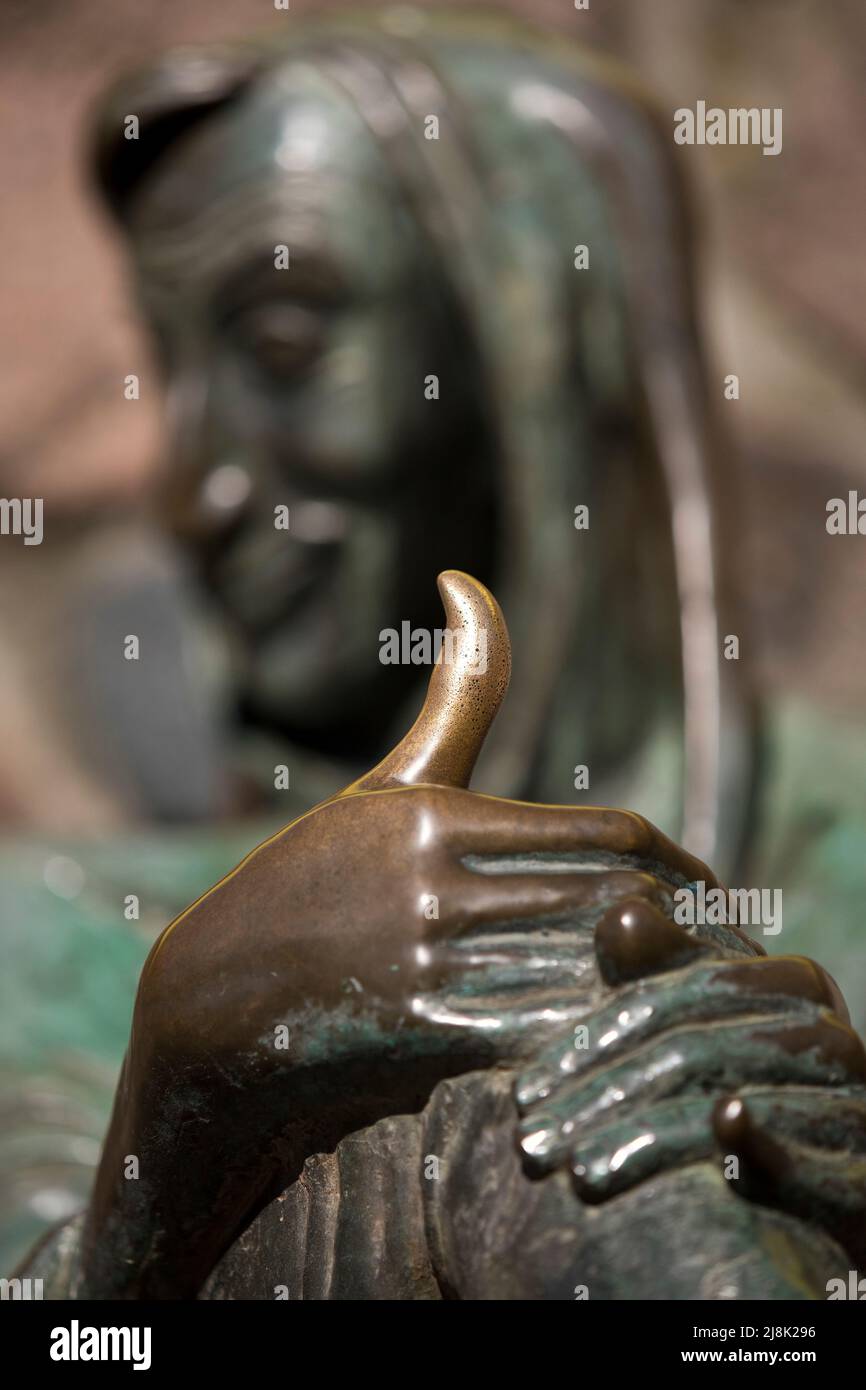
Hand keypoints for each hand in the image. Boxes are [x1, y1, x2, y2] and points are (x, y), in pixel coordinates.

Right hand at [78, 570, 713, 1297]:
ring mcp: (424, 965)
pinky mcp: (415, 1038)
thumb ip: (456, 694)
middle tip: (716, 941)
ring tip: (683, 988)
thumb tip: (466, 576)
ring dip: (644, 984)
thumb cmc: (321, 875)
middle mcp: (432, 885)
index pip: (607, 835)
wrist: (216, 992)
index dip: (679, 863)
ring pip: (584, 973)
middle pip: (609, 903)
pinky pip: (542, 1036)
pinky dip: (591, 1035)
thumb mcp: (392, 784)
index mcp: (436, 818)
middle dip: (678, 925)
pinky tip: (612, 1036)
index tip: (708, 884)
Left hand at [515, 896, 865, 1265]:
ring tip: (574, 1173)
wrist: (831, 1181)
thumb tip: (616, 912)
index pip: (672, 992)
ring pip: (725, 1097)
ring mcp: (849, 1098)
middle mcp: (824, 1030)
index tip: (525, 1089)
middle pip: (690, 1046)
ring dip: (640, 1136)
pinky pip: (802, 1159)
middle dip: (598, 1096)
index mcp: (785, 982)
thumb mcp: (696, 1031)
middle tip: (531, 1143)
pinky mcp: (862, 1173)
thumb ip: (656, 975)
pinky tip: (713, 1141)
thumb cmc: (748, 1090)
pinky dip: (757, 1150)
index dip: (593, 1038)